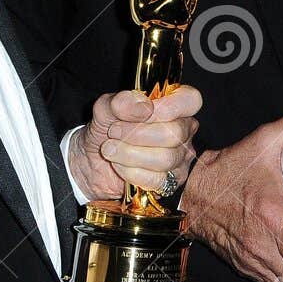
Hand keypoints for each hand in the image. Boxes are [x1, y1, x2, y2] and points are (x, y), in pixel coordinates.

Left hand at [66, 87, 200, 200]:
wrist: (91, 161)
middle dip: (137, 133)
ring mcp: (180, 158)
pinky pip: (157, 179)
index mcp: (174, 105)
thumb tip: (144, 106)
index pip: (191, 100)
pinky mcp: (171, 182)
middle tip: (113, 131)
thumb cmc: (106, 129)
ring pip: (165, 158)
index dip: (169, 106)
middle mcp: (183, 131)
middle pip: (175, 133)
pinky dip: (131, 172)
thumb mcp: (106, 108)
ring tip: (110, 149)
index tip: (143, 112)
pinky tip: (119, 165)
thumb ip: (121, 101)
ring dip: (130, 154)